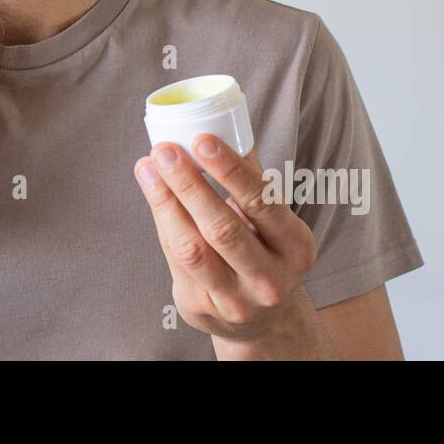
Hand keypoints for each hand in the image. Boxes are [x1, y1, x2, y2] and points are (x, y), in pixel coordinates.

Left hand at [134, 134, 333, 357]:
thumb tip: (223, 123)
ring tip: (148, 166)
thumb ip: (251, 181)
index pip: (262, 202)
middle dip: (189, 184)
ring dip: (165, 202)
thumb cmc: (263, 252)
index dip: (230, 170)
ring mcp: (236, 300)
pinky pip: (175, 260)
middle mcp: (270, 279)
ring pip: (192, 248)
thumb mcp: (273, 223)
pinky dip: (162, 221)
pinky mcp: (203, 308)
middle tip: (165, 150)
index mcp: (295, 247)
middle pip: (223, 228)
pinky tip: (152, 191)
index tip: (202, 139)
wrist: (262, 319)